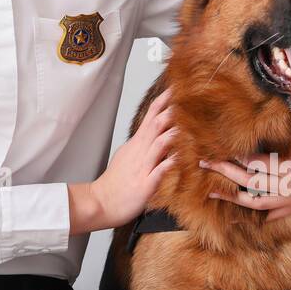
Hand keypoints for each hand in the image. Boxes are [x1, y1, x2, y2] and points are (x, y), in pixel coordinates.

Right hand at [90, 87, 177, 228]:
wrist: (102, 201)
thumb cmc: (116, 182)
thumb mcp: (128, 155)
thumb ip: (142, 142)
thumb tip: (155, 132)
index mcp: (137, 143)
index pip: (151, 116)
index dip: (164, 101)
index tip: (176, 88)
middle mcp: (140, 151)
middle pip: (156, 124)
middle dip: (172, 110)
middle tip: (187, 97)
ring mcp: (142, 167)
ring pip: (159, 144)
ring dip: (173, 133)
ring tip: (188, 124)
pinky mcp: (145, 185)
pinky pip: (159, 172)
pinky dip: (169, 164)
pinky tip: (179, 158)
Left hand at [199, 121, 290, 221]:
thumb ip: (280, 136)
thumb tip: (252, 130)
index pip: (255, 165)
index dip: (235, 158)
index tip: (217, 151)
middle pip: (250, 184)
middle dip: (225, 173)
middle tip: (205, 163)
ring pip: (257, 203)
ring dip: (233, 198)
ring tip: (212, 193)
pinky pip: (273, 213)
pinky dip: (257, 211)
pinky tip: (240, 208)